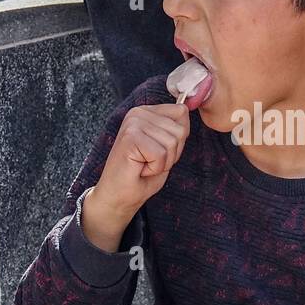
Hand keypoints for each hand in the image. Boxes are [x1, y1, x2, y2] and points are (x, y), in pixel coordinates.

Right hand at [82, 101, 190, 247]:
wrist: (118, 197)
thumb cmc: (141, 176)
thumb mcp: (166, 148)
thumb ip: (175, 128)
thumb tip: (186, 107)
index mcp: (146, 112)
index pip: (182, 112)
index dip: (178, 139)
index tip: (158, 151)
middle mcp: (137, 113)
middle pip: (180, 130)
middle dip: (171, 153)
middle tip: (149, 161)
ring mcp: (133, 123)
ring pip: (172, 142)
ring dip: (162, 162)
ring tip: (144, 165)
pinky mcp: (130, 137)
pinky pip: (161, 154)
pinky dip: (155, 168)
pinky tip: (139, 169)